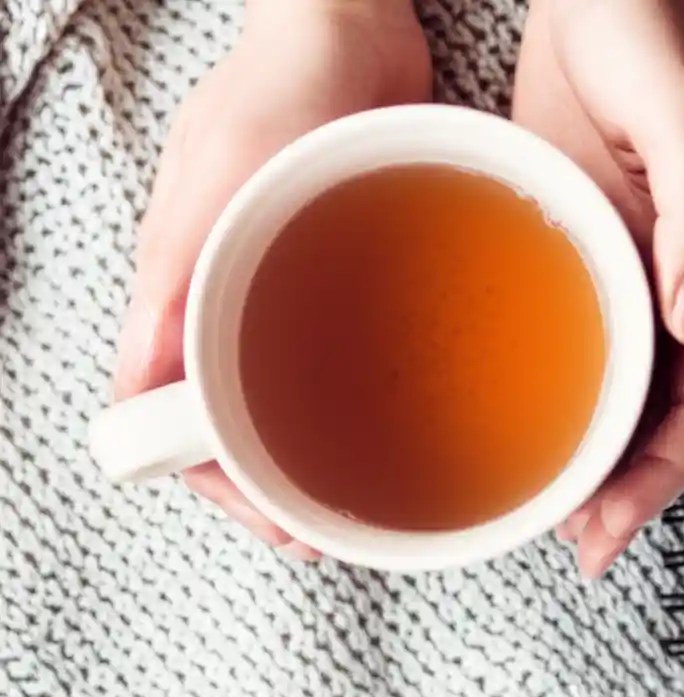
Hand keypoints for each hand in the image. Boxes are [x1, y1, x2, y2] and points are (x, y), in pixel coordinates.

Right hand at [112, 0, 429, 559]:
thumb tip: (141, 383)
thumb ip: (180, 265)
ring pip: (286, 399)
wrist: (353, 25)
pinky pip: (340, 352)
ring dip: (318, 452)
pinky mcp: (343, 270)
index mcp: (181, 288)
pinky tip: (405, 414)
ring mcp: (283, 287)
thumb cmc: (281, 81)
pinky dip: (361, 395)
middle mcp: (227, 298)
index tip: (271, 517)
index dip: (212, 482)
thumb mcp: (226, 166)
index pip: (165, 418)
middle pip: (229, 423)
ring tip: (367, 491)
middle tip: (329, 524)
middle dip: (273, 484)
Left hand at [513, 0, 683, 576]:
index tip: (618, 519)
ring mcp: (631, 265)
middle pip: (667, 409)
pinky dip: (567, 391)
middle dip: (631, 485)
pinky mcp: (584, 242)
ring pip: (627, 386)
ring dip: (599, 452)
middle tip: (579, 538)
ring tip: (554, 504)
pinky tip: (530, 413)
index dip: (667, 468)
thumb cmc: (657, 29)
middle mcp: (679, 277)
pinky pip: (586, 337)